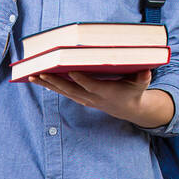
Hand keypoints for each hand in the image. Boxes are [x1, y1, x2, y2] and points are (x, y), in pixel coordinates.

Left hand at [27, 68, 170, 126]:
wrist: (128, 108)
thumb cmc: (134, 91)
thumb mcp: (141, 85)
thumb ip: (142, 77)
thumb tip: (146, 69)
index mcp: (106, 92)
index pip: (91, 85)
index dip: (80, 78)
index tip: (69, 69)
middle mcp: (92, 98)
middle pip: (70, 89)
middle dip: (54, 81)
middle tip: (40, 72)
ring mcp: (84, 99)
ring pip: (63, 92)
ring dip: (47, 84)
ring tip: (32, 76)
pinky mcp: (80, 98)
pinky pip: (63, 92)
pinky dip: (50, 86)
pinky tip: (38, 79)